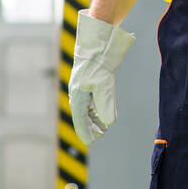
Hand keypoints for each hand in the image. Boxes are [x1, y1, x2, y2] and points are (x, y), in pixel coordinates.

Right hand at [68, 11, 135, 145]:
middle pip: (83, 116)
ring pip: (87, 109)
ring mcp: (83, 89)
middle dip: (90, 127)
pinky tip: (105, 115)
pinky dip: (97, 110)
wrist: (97, 46)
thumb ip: (106, 105)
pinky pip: (91, 101)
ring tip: (103, 129)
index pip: (80, 119)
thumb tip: (109, 122)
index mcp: (77, 96)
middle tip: (98, 138)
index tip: (90, 142)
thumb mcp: (104, 87)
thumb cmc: (98, 65)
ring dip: (95, 120)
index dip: (85, 131)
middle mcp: (78, 94)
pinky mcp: (89, 83)